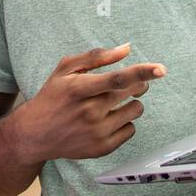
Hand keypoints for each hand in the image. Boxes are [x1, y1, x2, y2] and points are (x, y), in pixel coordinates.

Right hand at [14, 43, 165, 163]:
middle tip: (127, 83)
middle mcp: (89, 111)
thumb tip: (126, 48)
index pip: (117, 79)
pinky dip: (124, 122)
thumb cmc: (52, 96)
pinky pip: (131, 130)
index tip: (161, 69)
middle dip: (137, 83)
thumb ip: (96, 57)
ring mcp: (96, 132)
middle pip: (131, 92)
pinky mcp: (102, 147)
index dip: (141, 72)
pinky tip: (107, 120)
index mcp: (79, 88)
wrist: (34, 134)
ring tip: (112, 103)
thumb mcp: (66, 70)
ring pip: (135, 110)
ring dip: (131, 103)